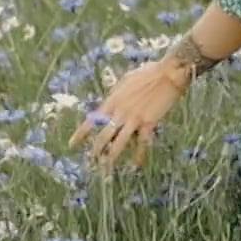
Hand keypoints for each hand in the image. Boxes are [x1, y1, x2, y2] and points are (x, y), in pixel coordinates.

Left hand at [67, 59, 189, 169]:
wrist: (168, 73)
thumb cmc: (148, 72)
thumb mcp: (125, 81)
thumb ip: (116, 95)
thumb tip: (111, 103)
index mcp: (112, 101)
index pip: (92, 120)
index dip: (81, 134)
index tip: (72, 145)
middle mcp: (120, 111)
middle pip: (103, 136)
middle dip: (96, 150)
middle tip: (92, 161)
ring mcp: (134, 118)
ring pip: (118, 142)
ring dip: (112, 156)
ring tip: (107, 167)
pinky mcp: (148, 122)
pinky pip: (142, 143)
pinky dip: (139, 155)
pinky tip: (137, 164)